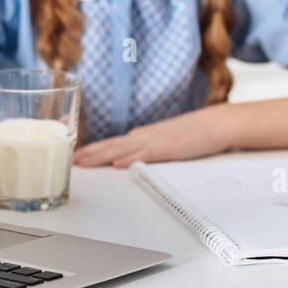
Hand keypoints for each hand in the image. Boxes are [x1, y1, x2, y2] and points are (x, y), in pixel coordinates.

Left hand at [74, 108, 228, 167]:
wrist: (217, 123)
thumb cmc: (195, 132)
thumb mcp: (166, 140)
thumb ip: (148, 147)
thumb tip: (132, 157)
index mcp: (144, 135)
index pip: (112, 143)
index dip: (93, 150)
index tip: (76, 155)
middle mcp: (145, 136)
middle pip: (112, 145)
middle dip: (90, 153)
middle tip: (70, 160)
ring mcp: (156, 141)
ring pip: (123, 149)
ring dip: (102, 156)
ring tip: (84, 162)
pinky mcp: (169, 148)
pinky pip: (146, 154)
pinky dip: (131, 158)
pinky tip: (118, 164)